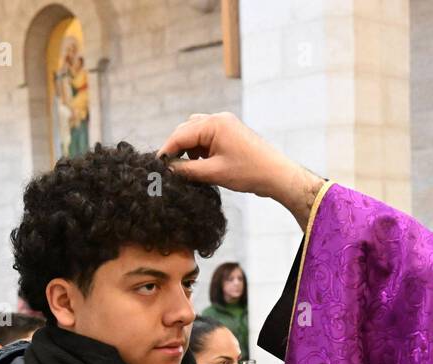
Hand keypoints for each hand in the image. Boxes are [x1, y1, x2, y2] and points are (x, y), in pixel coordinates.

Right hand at [157, 112, 323, 224]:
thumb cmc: (249, 172)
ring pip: (195, 133)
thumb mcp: (213, 173)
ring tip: (186, 168)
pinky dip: (199, 149)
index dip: (166, 151)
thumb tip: (167, 170)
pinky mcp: (229, 133)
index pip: (180, 135)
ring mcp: (225, 125)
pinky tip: (200, 164)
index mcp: (214, 124)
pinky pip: (206, 137)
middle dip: (176, 149)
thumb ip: (187, 170)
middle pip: (186, 130)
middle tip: (168, 169)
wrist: (276, 174)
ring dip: (187, 149)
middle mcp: (218, 119)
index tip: (156, 166)